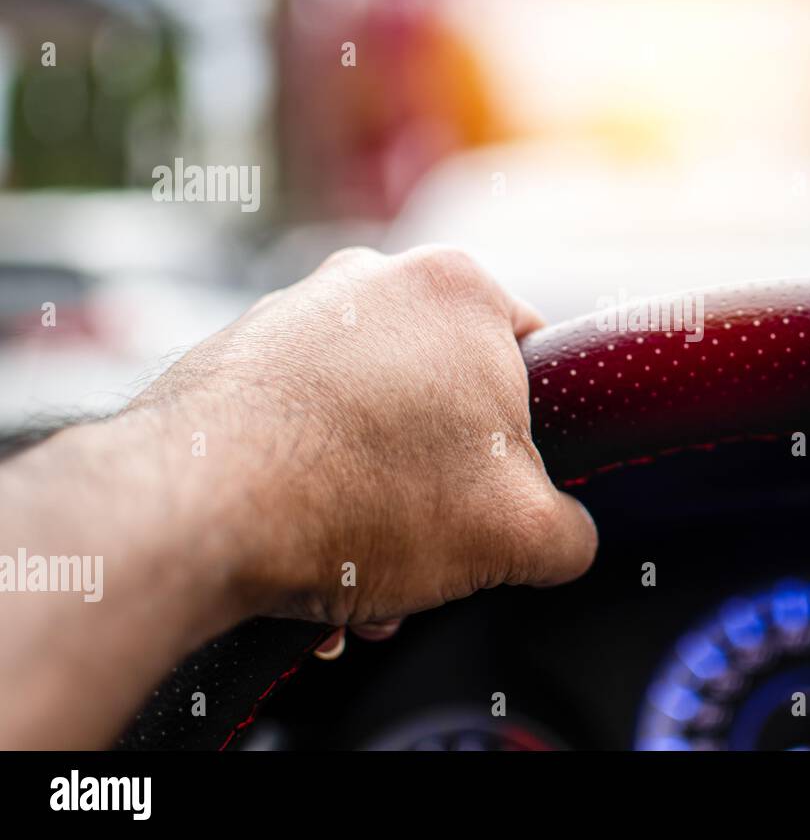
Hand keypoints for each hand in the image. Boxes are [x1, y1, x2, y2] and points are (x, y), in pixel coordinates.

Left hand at [129, 244, 597, 627]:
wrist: (194, 508)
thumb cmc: (365, 494)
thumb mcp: (520, 534)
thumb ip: (571, 533)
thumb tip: (562, 539)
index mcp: (458, 288)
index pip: (532, 358)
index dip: (530, 441)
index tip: (504, 494)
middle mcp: (372, 279)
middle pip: (443, 398)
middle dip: (440, 485)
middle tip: (429, 551)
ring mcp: (293, 312)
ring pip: (368, 419)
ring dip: (375, 499)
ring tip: (359, 574)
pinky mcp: (230, 355)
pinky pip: (299, 425)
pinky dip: (310, 485)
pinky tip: (305, 552)